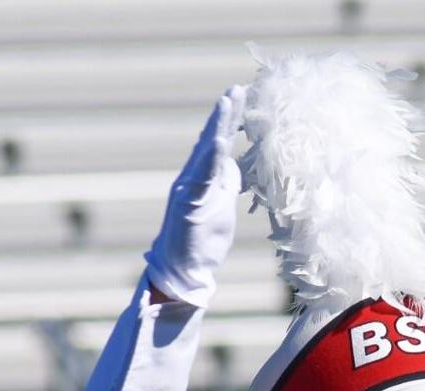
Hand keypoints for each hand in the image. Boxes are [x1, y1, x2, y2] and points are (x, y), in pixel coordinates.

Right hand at [143, 86, 246, 307]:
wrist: (182, 268)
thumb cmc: (202, 238)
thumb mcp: (221, 204)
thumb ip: (225, 182)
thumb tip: (233, 163)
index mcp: (204, 177)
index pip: (218, 143)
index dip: (230, 120)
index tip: (243, 97)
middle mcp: (193, 177)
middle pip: (210, 139)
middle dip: (224, 114)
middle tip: (238, 88)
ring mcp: (189, 189)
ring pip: (205, 152)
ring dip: (217, 126)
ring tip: (227, 102)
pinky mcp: (188, 204)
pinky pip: (201, 178)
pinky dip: (211, 158)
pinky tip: (220, 142)